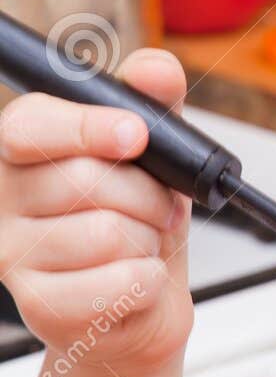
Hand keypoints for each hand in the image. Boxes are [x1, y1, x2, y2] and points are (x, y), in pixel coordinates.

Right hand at [0, 48, 193, 376]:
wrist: (142, 305)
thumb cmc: (140, 221)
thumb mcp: (155, 156)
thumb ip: (156, 104)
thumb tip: (155, 69)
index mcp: (24, 150)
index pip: (29, 126)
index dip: (85, 127)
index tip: (136, 136)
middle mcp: (5, 199)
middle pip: (84, 180)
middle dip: (147, 195)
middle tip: (159, 209)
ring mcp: (14, 256)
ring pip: (106, 233)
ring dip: (149, 241)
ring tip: (143, 246)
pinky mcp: (40, 306)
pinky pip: (117, 282)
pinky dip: (148, 281)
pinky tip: (137, 282)